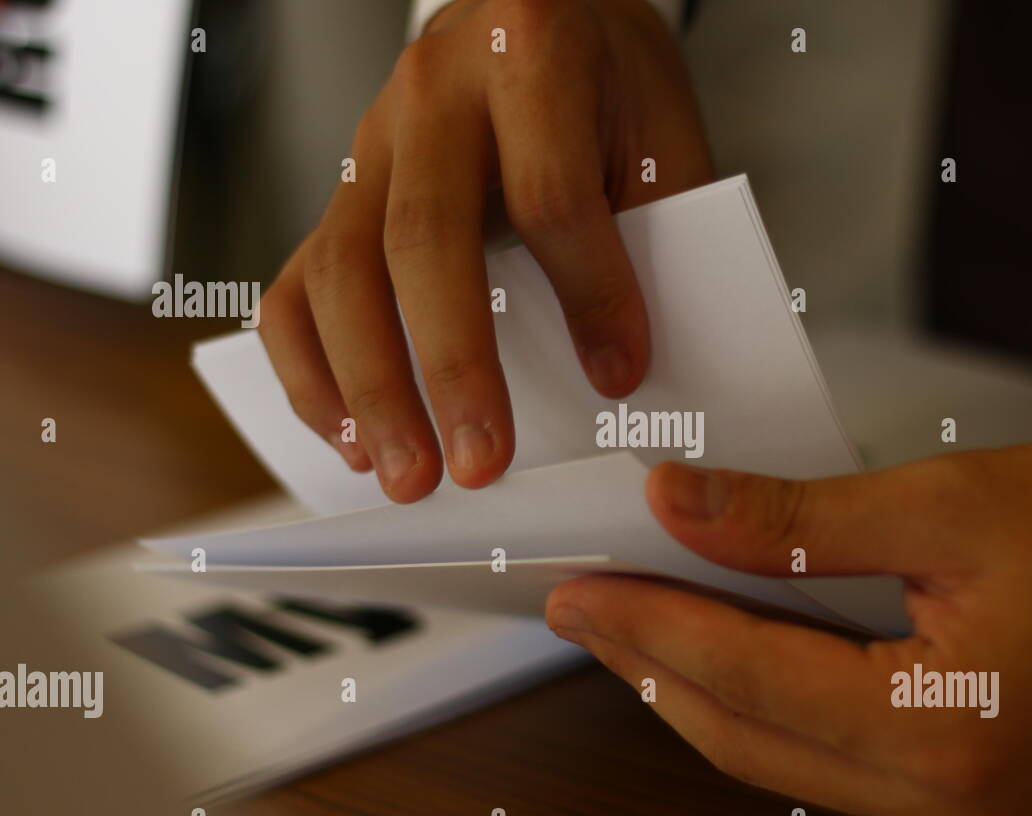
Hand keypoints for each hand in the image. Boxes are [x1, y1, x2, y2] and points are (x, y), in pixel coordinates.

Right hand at [258, 0, 711, 500]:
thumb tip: (626, 370)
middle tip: (478, 465)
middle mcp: (432, 95)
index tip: (620, 378)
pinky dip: (310, 368)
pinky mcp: (341, 192)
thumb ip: (650, 231)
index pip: (550, 194)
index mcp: (529, 57)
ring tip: (405, 475)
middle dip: (452, 367)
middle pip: (425, 240)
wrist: (537, 6)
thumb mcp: (657, 127)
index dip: (589, 294)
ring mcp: (370, 144)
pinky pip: (296, 284)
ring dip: (368, 387)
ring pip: (342, 270)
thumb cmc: (605, 76)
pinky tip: (347, 437)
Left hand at [545, 415, 1031, 815]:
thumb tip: (681, 507)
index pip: (749, 678)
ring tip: (638, 625)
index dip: (652, 624)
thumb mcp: (943, 500)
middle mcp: (953, 797)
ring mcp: (964, 806)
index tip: (584, 585)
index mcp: (951, 729)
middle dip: (656, 668)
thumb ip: (793, 516)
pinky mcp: (970, 785)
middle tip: (587, 607)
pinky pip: (834, 757)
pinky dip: (771, 705)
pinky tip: (730, 654)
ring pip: (784, 758)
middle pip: (751, 737)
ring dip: (704, 691)